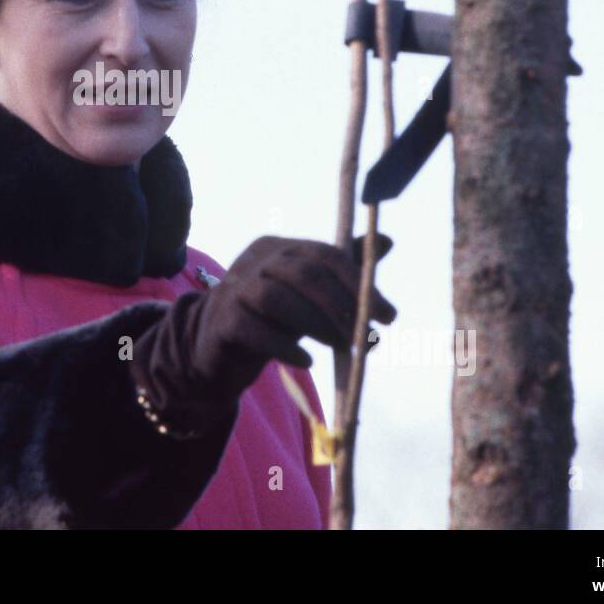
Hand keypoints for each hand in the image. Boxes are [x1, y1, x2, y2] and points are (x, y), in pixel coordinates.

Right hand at [129, 233, 396, 433]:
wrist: (215, 347)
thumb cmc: (269, 317)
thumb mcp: (307, 293)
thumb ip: (342, 269)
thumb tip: (387, 241)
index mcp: (278, 247)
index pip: (324, 254)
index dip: (359, 284)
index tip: (388, 316)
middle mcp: (254, 260)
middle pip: (303, 274)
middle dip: (341, 305)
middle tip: (365, 335)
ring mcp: (233, 288)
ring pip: (278, 299)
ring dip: (317, 325)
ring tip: (342, 347)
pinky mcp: (221, 320)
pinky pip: (254, 330)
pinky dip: (283, 346)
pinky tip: (306, 362)